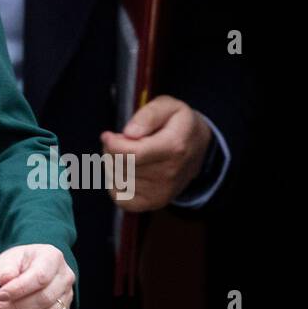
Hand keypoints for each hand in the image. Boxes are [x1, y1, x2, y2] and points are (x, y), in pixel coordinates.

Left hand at [0, 243, 74, 308]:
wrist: (32, 267)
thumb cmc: (20, 262)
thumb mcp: (9, 258)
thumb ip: (6, 268)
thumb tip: (5, 281)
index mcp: (52, 258)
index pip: (40, 278)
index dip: (18, 290)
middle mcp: (65, 278)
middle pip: (45, 299)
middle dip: (17, 308)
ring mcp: (67, 297)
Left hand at [100, 94, 211, 210]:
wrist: (199, 149)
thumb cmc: (178, 124)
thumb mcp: (169, 106)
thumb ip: (148, 115)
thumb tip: (129, 133)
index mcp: (173, 147)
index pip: (131, 154)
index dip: (112, 144)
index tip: (108, 135)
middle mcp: (169, 173)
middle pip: (121, 166)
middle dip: (111, 151)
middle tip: (119, 141)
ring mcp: (162, 191)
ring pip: (118, 180)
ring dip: (113, 165)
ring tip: (124, 154)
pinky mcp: (154, 203)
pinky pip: (121, 198)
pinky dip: (115, 185)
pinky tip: (122, 171)